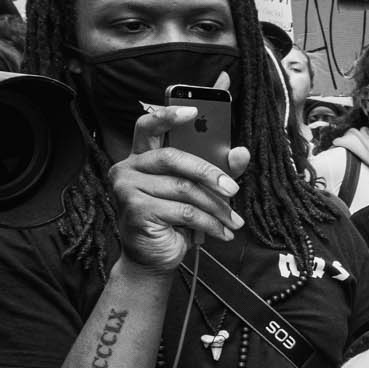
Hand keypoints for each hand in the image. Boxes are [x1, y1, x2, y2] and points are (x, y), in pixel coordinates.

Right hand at [108, 103, 248, 272]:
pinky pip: (182, 210)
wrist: (155, 258)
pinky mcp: (135, 210)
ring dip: (215, 206)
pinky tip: (221, 232)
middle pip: (173, 157)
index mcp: (142, 155)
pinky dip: (208, 223)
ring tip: (233, 220)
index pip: (149, 124)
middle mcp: (128, 167)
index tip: (195, 109)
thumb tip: (241, 152)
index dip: (170, 114)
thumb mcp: (201, 190)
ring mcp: (126, 188)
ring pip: (182, 188)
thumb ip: (220, 168)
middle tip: (233, 189)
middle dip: (209, 172)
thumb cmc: (175, 219)